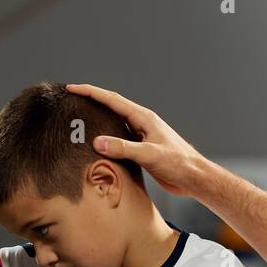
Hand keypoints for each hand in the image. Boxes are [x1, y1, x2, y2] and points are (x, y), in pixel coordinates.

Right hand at [66, 83, 210, 197]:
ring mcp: (142, 135)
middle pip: (112, 106)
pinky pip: (120, 139)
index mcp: (144, 118)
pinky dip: (107, 138)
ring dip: (99, 119)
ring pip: (115, 123)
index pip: (112, 100)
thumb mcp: (149, 155)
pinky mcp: (143, 149)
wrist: (194, 177)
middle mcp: (142, 123)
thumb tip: (98, 142)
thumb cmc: (178, 163)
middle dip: (91, 101)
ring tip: (81, 119)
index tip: (73, 89)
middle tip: (72, 99)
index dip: (91, 93)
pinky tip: (99, 144)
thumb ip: (123, 148)